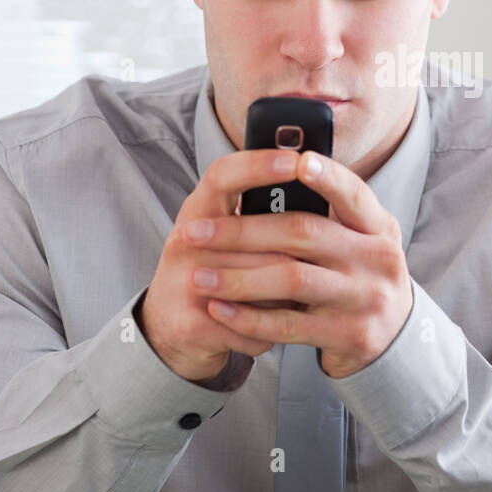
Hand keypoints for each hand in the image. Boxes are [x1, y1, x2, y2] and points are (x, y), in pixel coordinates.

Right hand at [139, 149, 307, 382]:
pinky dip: (271, 332)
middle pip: (256, 236)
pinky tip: (272, 329)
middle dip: (293, 255)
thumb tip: (322, 191)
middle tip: (320, 264)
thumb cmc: (216, 270)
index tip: (297, 159)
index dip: (261, 165)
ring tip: (297, 302)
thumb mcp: (229, 232)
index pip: (225, 174)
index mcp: (200, 208)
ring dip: (288, 299)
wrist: (169, 329)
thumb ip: (262, 212)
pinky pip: (254, 326)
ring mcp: (182, 282)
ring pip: (261, 284)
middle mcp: (185, 239)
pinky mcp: (191, 323)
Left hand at [184, 149, 413, 378]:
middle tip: (195, 232)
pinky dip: (248, 317)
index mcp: (379, 227)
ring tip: (199, 277)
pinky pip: (288, 324)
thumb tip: (269, 176)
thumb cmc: (358, 278)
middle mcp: (380, 259)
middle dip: (242, 231)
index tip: (296, 159)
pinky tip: (220, 310)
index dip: (326, 176)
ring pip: (291, 280)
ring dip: (237, 278)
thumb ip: (326, 216)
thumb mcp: (358, 243)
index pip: (353, 193)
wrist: (394, 340)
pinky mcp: (351, 335)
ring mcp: (367, 299)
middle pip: (304, 233)